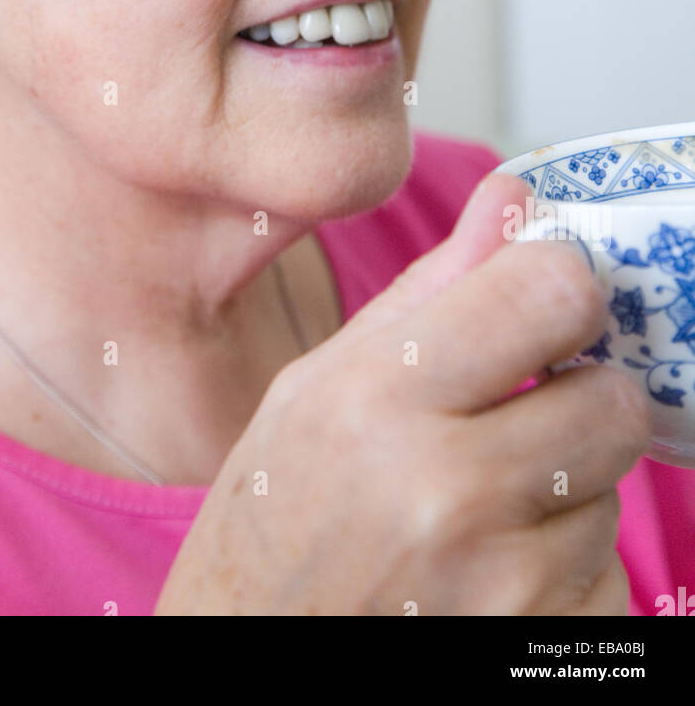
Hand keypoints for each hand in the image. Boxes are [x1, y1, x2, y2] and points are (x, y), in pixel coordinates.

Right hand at [154, 173, 651, 614]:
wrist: (245, 664)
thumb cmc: (270, 525)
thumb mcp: (316, 388)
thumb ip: (430, 291)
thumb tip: (515, 198)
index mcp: (378, 398)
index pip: (552, 291)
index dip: (560, 288)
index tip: (541, 308)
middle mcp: (447, 490)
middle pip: (612, 399)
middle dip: (577, 396)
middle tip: (515, 417)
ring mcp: (502, 585)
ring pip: (609, 491)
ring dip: (563, 492)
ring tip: (474, 510)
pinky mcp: (540, 650)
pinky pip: (607, 579)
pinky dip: (563, 570)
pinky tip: (487, 573)